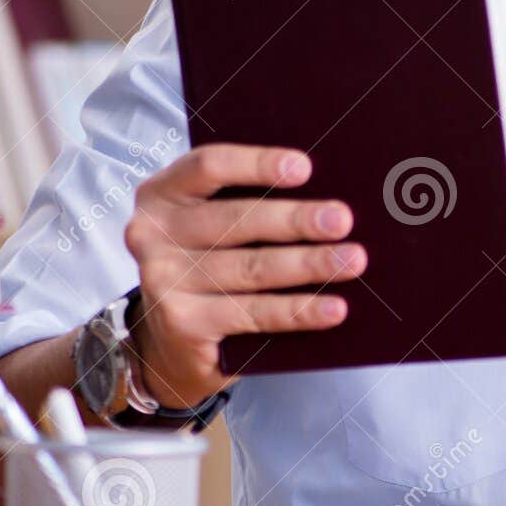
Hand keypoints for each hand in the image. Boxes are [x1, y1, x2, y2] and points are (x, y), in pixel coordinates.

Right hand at [122, 143, 365, 406]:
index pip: (208, 166)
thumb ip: (247, 200)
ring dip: (310, 264)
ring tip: (353, 261)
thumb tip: (327, 192)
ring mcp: (164, 281)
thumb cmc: (211, 262)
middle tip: (343, 220)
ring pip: (252, 268)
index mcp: (162, 193)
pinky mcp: (182, 325)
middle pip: (236, 220)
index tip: (305, 169)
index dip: (257, 164)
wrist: (171, 341)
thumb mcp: (213, 225)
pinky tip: (333, 307)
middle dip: (296, 220)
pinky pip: (253, 313)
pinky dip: (299, 310)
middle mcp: (153, 234)